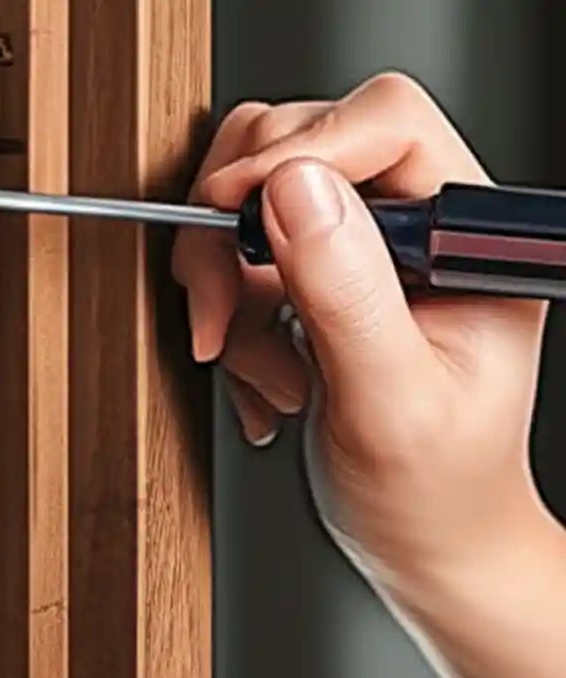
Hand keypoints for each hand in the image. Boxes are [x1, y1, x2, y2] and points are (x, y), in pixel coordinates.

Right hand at [173, 71, 558, 582]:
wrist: (423, 540)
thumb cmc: (437, 491)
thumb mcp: (392, 403)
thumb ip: (348, 294)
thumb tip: (295, 189)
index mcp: (466, 237)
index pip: (384, 124)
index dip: (298, 152)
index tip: (233, 212)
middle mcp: (416, 225)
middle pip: (297, 145)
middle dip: (236, 233)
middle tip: (223, 309)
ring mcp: (363, 246)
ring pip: (250, 197)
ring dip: (225, 284)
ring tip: (259, 364)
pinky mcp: (318, 270)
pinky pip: (236, 251)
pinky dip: (225, 310)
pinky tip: (260, 369)